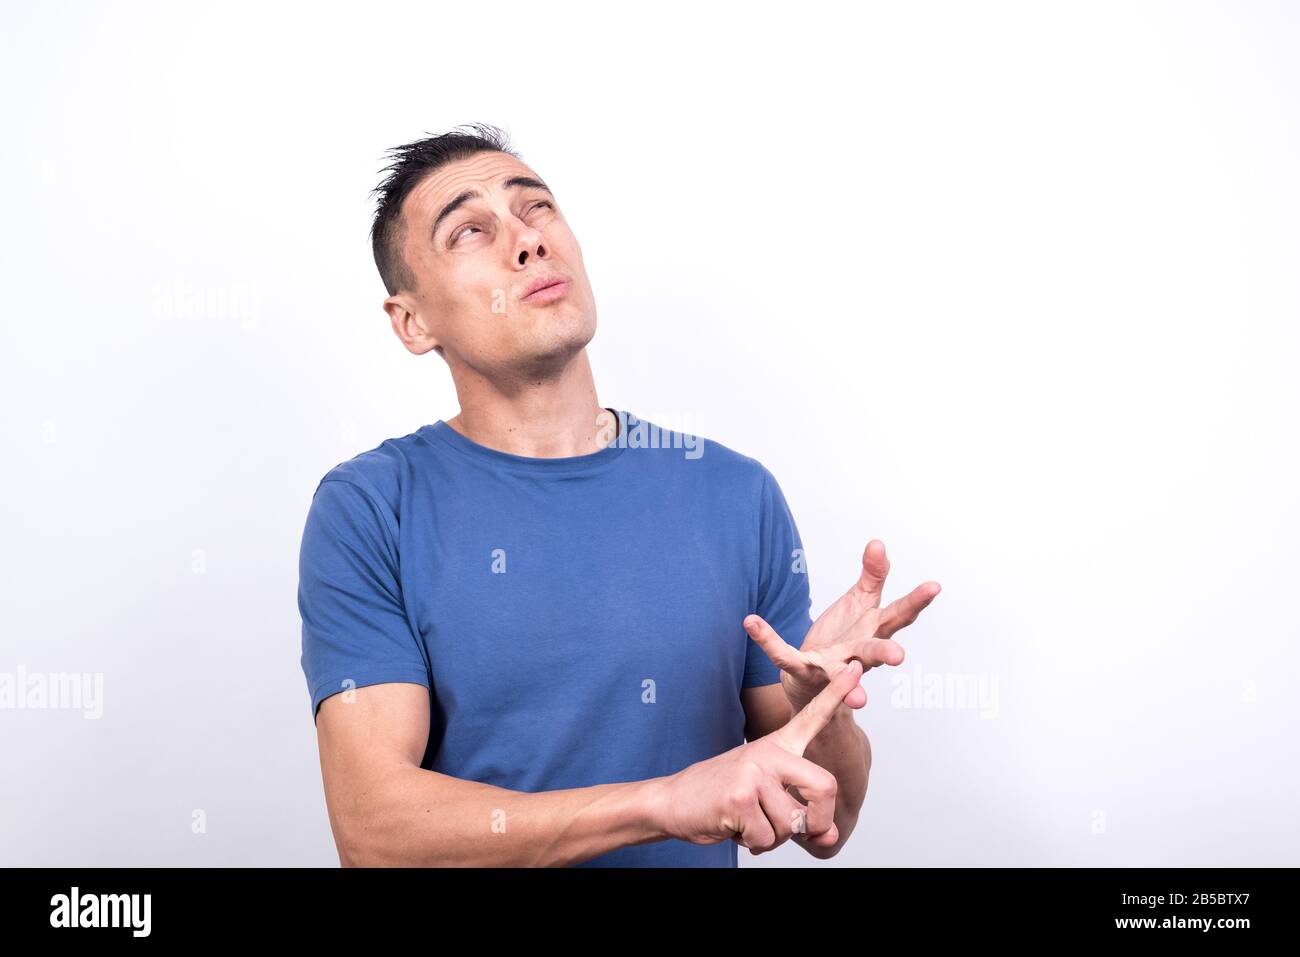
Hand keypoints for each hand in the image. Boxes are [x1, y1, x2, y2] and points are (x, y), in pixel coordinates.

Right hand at [655, 659, 864, 853]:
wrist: (673, 802)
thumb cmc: (723, 798)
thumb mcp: (767, 800)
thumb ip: (801, 813)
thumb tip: (829, 836)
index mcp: (777, 746)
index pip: (813, 717)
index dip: (836, 694)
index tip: (855, 667)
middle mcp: (768, 753)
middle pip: (824, 788)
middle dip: (817, 821)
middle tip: (801, 831)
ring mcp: (753, 773)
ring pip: (791, 824)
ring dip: (773, 837)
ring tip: (749, 822)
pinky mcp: (739, 798)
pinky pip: (767, 838)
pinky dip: (754, 844)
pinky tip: (735, 828)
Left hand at [745, 539, 939, 712]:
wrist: (812, 682)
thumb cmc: (843, 640)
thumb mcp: (860, 603)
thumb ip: (873, 576)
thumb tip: (879, 544)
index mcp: (873, 632)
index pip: (898, 615)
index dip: (916, 601)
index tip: (934, 586)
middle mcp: (856, 654)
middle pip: (873, 652)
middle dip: (885, 653)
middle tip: (898, 657)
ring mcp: (831, 666)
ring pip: (840, 674)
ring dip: (848, 685)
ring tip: (860, 701)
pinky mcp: (802, 670)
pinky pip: (783, 656)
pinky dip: (767, 640)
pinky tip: (751, 622)